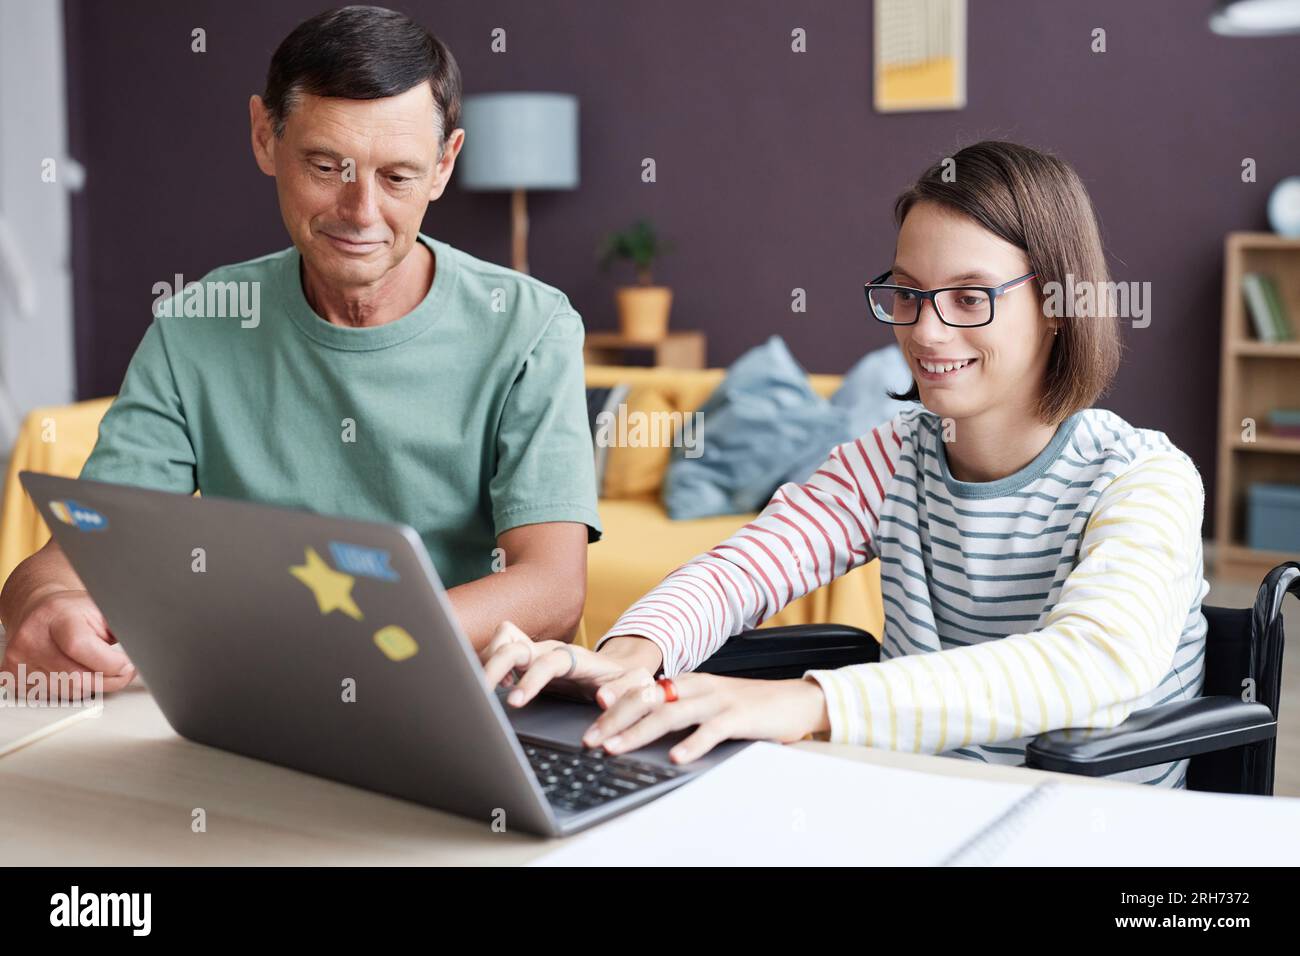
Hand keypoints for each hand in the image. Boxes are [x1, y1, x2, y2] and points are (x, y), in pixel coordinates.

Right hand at [0, 589, 135, 699]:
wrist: (41, 610)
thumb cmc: (74, 611)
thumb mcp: (102, 609)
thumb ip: (122, 628)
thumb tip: (145, 647)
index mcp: (57, 616)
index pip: (81, 648)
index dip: (111, 663)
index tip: (128, 664)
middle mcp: (32, 638)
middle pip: (77, 678)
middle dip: (109, 679)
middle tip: (123, 671)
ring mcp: (19, 659)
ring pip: (69, 691)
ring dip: (91, 685)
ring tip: (96, 666)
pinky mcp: (13, 676)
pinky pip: (54, 696)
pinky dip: (71, 688)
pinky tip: (74, 670)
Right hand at [478, 621, 658, 707]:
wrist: (618, 670)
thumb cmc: (624, 680)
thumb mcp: (634, 686)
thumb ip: (623, 691)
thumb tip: (603, 699)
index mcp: (576, 658)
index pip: (549, 661)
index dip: (531, 679)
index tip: (516, 701)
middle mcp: (551, 649)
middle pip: (514, 644)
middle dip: (493, 666)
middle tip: (481, 694)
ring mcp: (537, 651)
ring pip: (502, 642)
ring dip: (488, 662)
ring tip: (491, 689)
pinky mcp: (527, 659)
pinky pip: (499, 649)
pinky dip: (490, 665)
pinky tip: (498, 687)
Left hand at [581, 673, 830, 764]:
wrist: (796, 700)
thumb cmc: (749, 706)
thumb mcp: (708, 703)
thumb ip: (680, 709)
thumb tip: (643, 724)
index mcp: (688, 682)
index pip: (643, 691)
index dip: (615, 706)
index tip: (591, 722)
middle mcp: (698, 687)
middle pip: (649, 700)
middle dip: (616, 720)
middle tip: (592, 740)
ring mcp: (718, 700)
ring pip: (671, 713)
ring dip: (640, 732)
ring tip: (617, 748)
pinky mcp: (739, 716)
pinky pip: (711, 730)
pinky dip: (692, 743)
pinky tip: (676, 757)